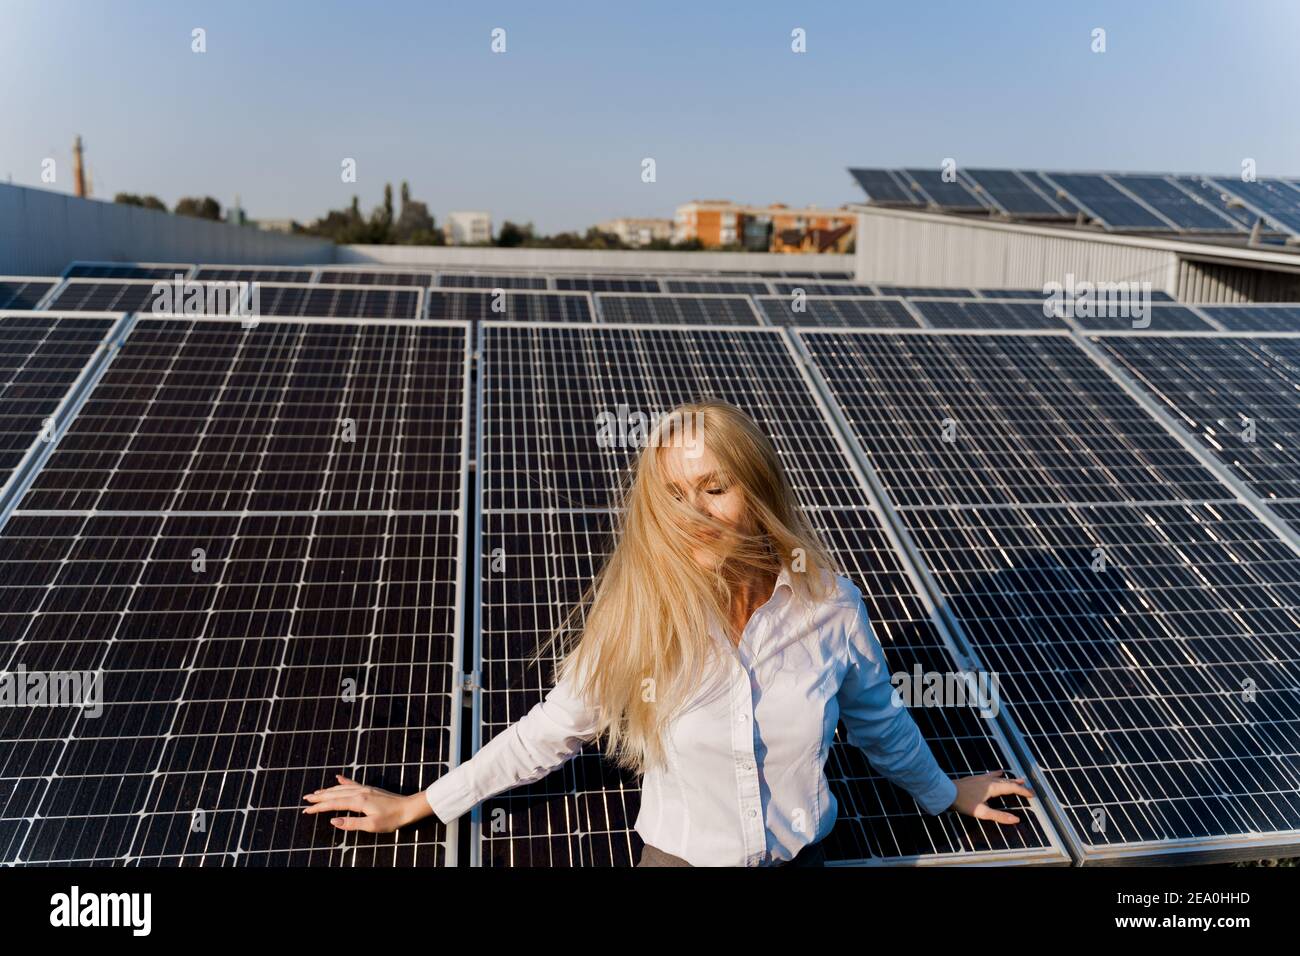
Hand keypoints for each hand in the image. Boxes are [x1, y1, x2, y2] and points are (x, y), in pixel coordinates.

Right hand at [302, 774, 430, 832]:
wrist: (409, 807)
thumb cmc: (392, 819)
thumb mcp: (372, 826)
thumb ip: (351, 824)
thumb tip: (333, 821)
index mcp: (358, 801)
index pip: (333, 804)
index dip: (319, 808)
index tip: (306, 811)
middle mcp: (360, 792)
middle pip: (335, 794)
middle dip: (319, 797)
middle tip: (305, 800)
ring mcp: (365, 789)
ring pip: (341, 788)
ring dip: (328, 790)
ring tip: (316, 792)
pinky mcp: (370, 789)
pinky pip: (353, 783)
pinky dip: (343, 781)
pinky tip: (338, 777)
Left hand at [948, 770, 1034, 823]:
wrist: (946, 792)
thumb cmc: (963, 802)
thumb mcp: (982, 812)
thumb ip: (999, 816)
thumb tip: (1016, 819)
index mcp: (993, 788)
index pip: (1012, 789)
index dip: (1023, 792)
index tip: (1032, 795)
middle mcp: (989, 780)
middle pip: (1008, 782)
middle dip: (1019, 786)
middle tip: (1029, 788)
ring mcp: (982, 778)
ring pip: (1000, 778)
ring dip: (1011, 780)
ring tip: (1019, 780)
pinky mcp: (975, 778)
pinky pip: (991, 775)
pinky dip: (998, 774)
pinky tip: (999, 771)